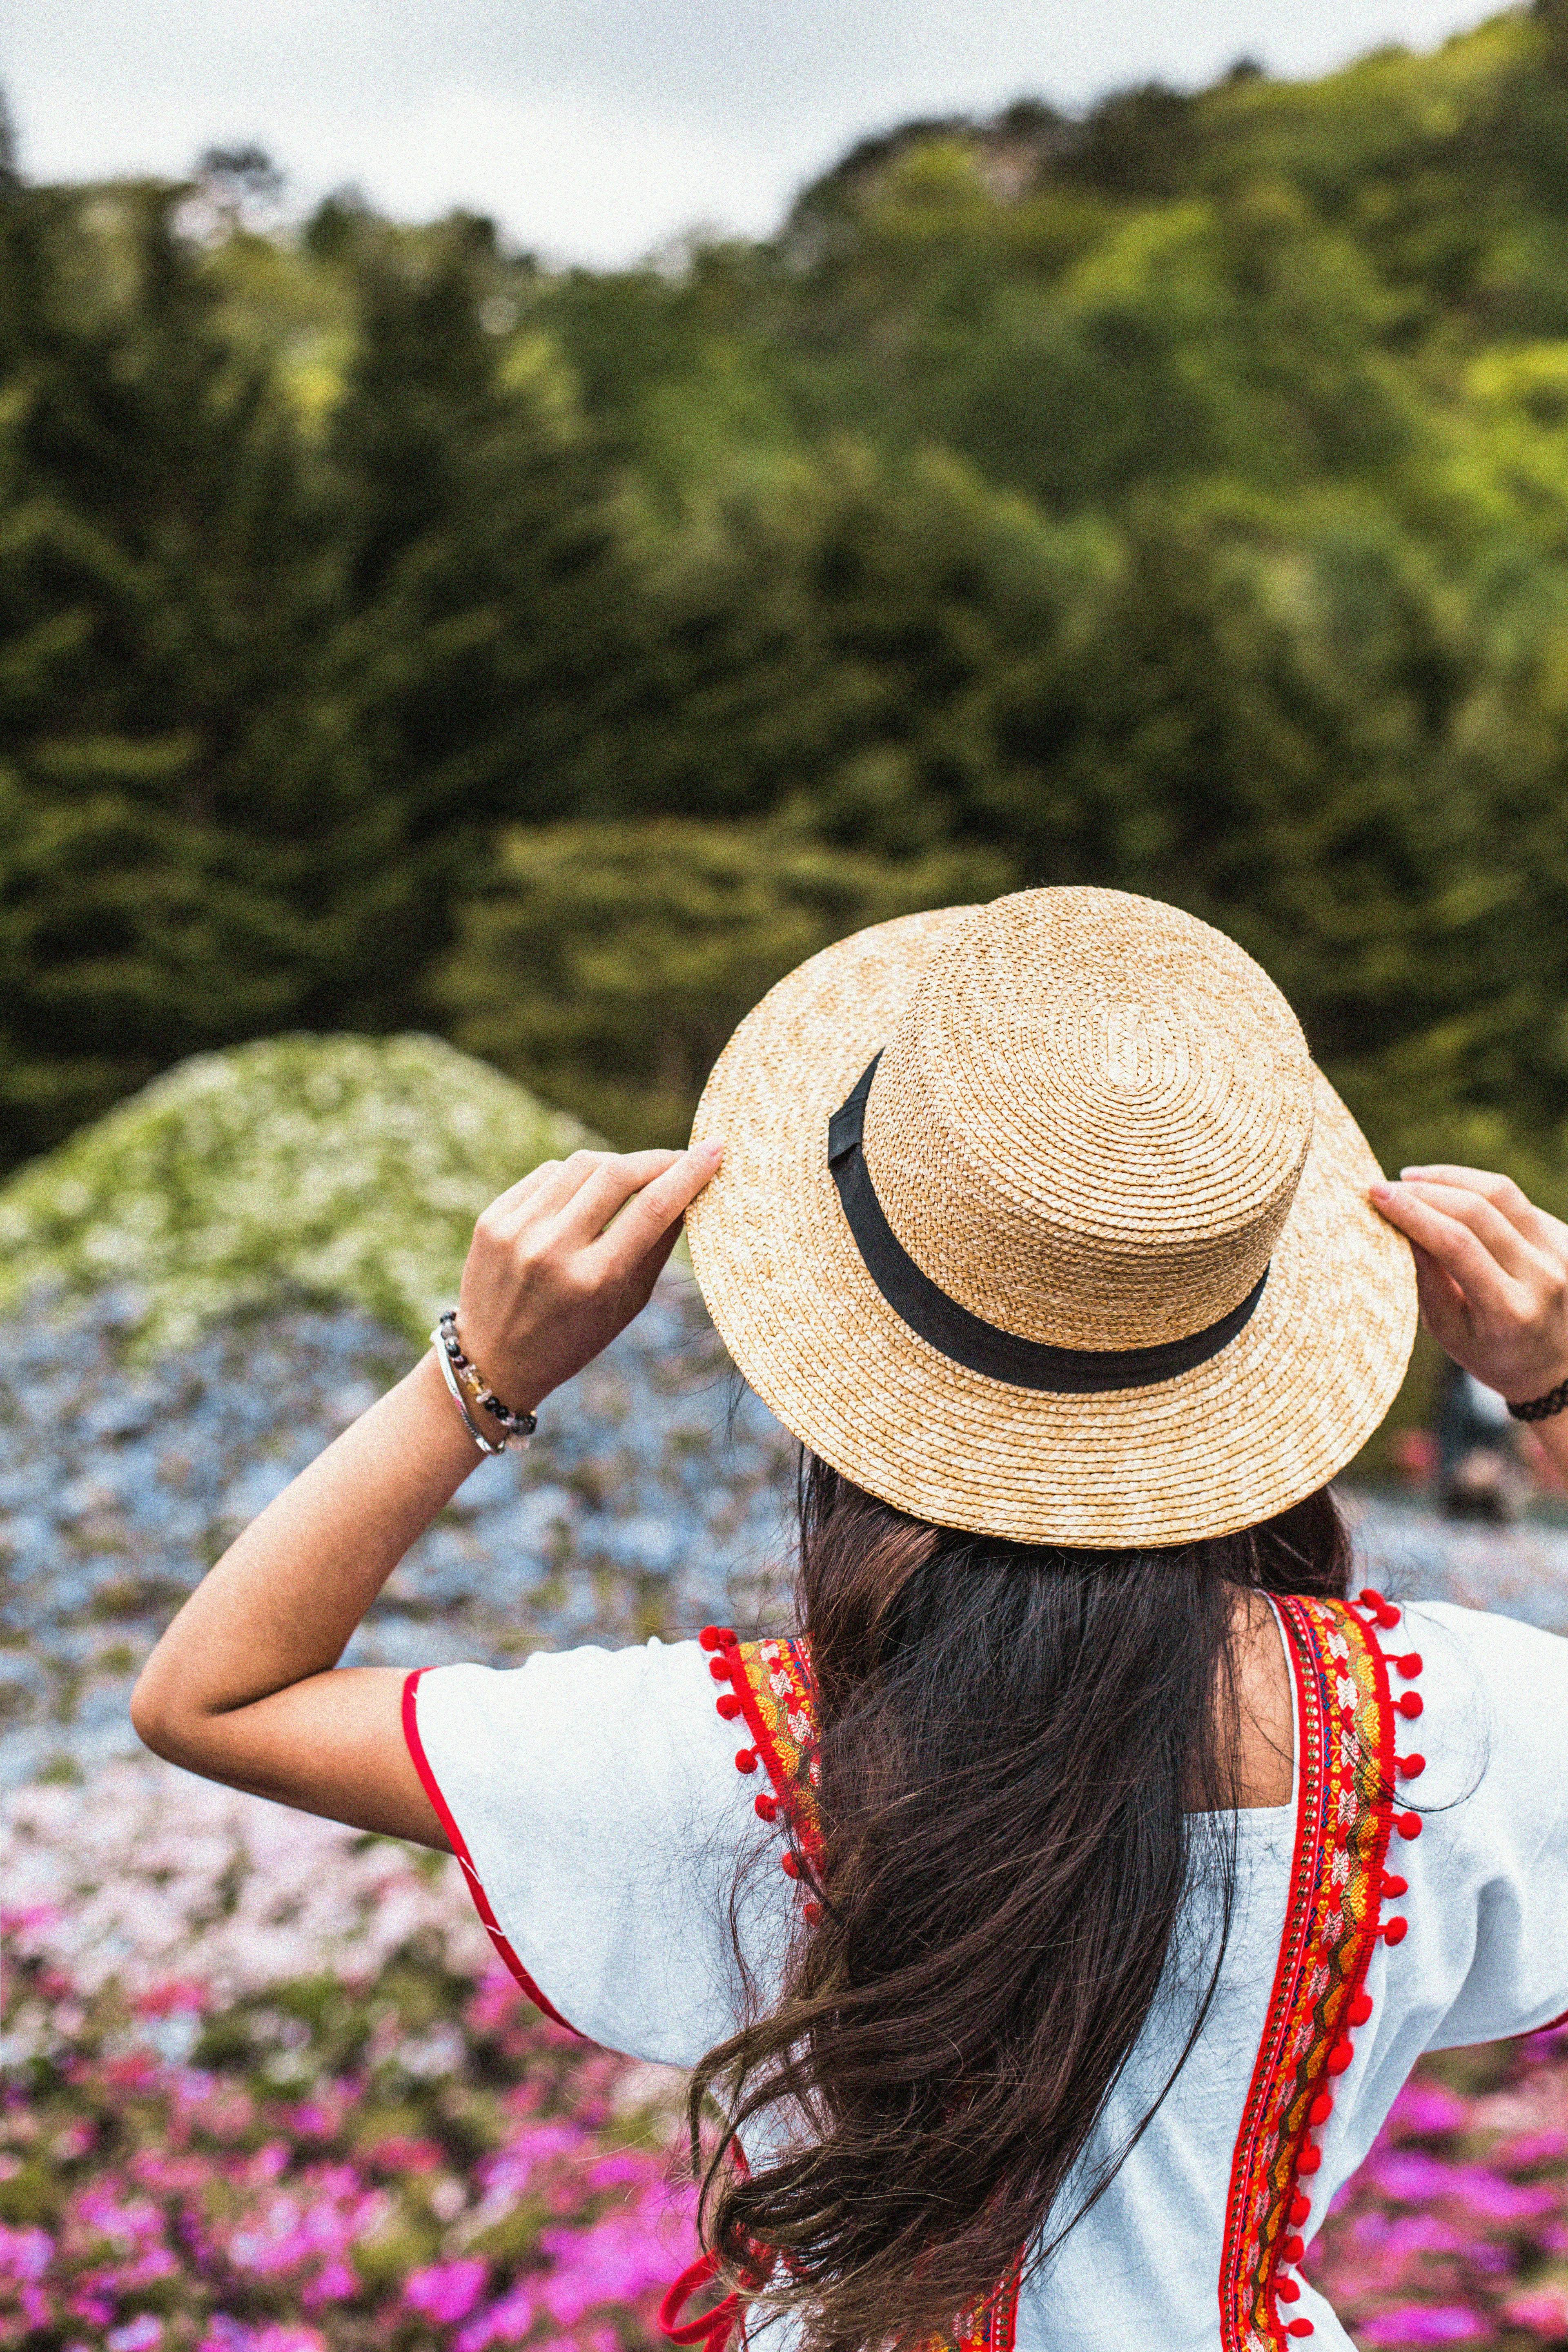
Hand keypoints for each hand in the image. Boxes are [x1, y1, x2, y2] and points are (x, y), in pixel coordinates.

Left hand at [454, 1141, 723, 1418]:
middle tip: (679, 1158)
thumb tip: (690, 1192)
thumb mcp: (626, 1306)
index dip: (689, 1173)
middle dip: (657, 1159)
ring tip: (633, 1178)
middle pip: (617, 1174)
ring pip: (581, 1165)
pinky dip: (576, 1174)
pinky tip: (588, 1190)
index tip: (715, 1148)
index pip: (652, 1209)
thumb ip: (657, 1248)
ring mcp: (517, 1231)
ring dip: (617, 1164)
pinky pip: (547, 1173)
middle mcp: (552, 1251)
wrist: (492, 1360)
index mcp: (593, 1281)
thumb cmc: (573, 1339)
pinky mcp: (492, 1218)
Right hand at [1369, 1164, 1567, 1405]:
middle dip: (1426, 1191)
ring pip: (1502, 1192)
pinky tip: (1450, 1194)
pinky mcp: (1567, 1237)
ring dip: (1451, 1178)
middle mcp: (1542, 1277)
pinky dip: (1476, 1190)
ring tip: (1414, 1179)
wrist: (1553, 1365)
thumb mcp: (1448, 1331)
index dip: (1413, 1213)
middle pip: (1478, 1211)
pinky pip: (1517, 1201)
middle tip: (1388, 1186)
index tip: (1376, 1193)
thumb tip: (1400, 1225)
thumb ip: (1427, 1280)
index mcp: (1508, 1310)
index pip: (1456, 1244)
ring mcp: (1561, 1254)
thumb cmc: (1490, 1352)